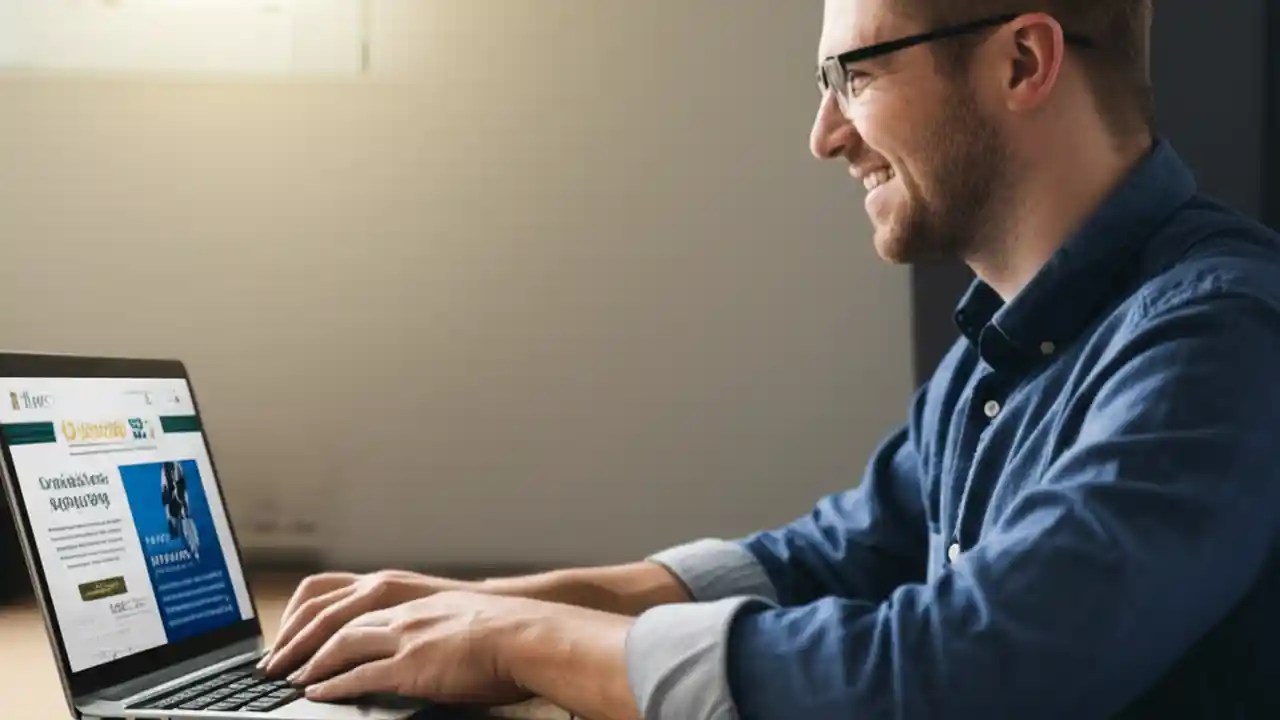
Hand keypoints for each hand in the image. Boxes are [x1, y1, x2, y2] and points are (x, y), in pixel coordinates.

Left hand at [288, 591, 535, 705]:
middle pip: (335, 618)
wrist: (530, 635)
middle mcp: (403, 610)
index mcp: (414, 598)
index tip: (302, 633)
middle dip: (301, 639)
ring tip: (290, 678)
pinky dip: (332, 685)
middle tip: (280, 659)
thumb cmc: (511, 631)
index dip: (321, 618)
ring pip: (340, 644)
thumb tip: (438, 644)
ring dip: (309, 662)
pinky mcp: (410, 666)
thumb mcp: (466, 617)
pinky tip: (316, 694)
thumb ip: (441, 626)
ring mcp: (405, 636)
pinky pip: (358, 676)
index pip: (352, 601)